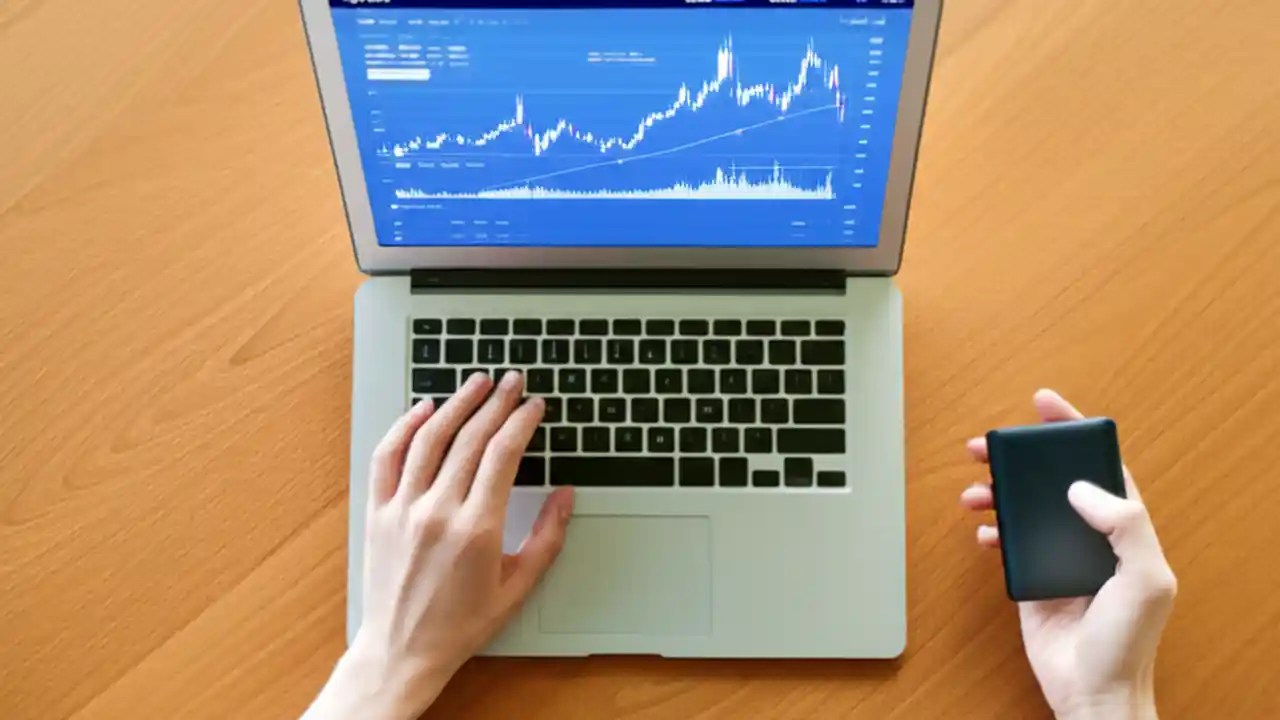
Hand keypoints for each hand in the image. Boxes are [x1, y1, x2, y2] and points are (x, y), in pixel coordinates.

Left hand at [304, 372, 574, 719]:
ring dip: (456, 403)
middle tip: (514, 381)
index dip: (522, 422)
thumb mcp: (517, 587)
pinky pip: (387, 457)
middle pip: (470, 438)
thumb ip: (547, 538)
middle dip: (497, 403)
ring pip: (430, 438)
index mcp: (477, 529)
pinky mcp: (378, 512)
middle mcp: (438, 512)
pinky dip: (404, 426)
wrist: (402, 651)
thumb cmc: (461, 625)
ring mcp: (403, 509)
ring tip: (477, 383)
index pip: (503, 454)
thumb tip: (566, 496)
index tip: (534, 405)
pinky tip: (423, 409)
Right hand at [960, 390, 1176, 719]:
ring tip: (974, 489)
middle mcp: (1090, 536)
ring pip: (1023, 506)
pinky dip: (991, 530)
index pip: (1099, 465)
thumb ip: (1124, 524)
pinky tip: (983, 531)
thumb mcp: (1146, 579)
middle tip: (987, 443)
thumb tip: (1080, 488)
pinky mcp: (1030, 578)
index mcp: (1124, 529)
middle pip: (1051, 478)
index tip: (1046, 406)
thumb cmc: (1127, 643)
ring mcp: (1058, 555)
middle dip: (1019, 456)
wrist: (1092, 691)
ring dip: (997, 491)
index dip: (1073, 430)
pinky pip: (1006, 541)